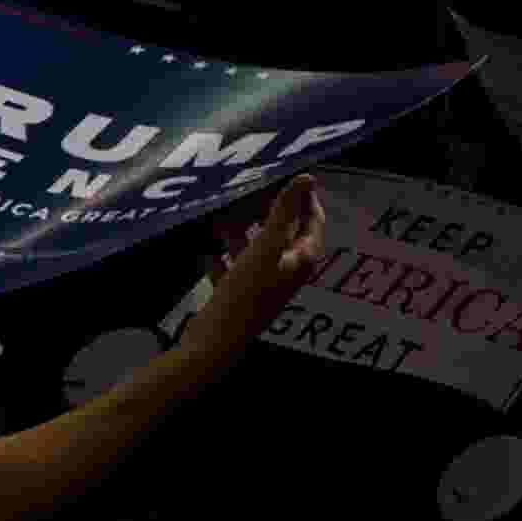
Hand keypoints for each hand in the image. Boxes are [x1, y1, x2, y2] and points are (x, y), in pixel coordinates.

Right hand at [189, 176, 329, 356]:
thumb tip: (307, 178)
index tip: (284, 176)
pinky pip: (234, 271)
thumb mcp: (265, 247)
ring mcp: (263, 287)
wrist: (214, 345)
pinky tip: (209, 254)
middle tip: (246, 192)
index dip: (302, 197)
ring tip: (220, 218)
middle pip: (281, 232)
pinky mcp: (240, 299)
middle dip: (263, 212)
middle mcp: (287, 272)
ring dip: (239, 234)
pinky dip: (224, 260)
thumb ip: (284, 211)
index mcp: (301, 259)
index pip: (312, 220)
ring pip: (255, 250)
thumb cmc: (245, 294)